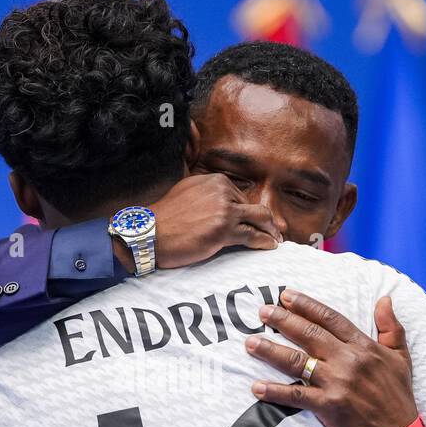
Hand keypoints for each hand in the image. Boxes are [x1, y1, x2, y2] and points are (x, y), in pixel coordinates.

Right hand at [116, 174, 281, 271]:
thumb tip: (224, 204)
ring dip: (271, 230)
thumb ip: (208, 194)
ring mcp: (224, 210)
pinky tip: (271, 246)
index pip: (240, 195)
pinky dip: (265, 241)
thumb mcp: (187, 193)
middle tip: (274, 231)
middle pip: (253, 206)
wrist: (149, 233)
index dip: (249, 211)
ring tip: (276, 238)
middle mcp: (221, 190)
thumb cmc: (165, 219)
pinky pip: (252, 235)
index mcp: (214, 180)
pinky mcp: (223, 230)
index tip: (256, 221)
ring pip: (259, 218)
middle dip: (265, 220)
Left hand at [247, 290, 420, 426]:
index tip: (287, 295)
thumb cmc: (398, 396)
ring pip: (297, 362)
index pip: (331, 319)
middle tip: (262, 311)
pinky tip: (256, 387)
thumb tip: (385, 298)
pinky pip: (295, 396)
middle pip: (310, 335)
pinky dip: (274, 392)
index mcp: (363, 346)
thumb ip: (391, 327)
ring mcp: (336, 383)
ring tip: (250, 343)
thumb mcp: (401, 357)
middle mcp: (348, 361)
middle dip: (283, 320)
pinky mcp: (327, 406)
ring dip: (271, 351)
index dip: (307, 306)